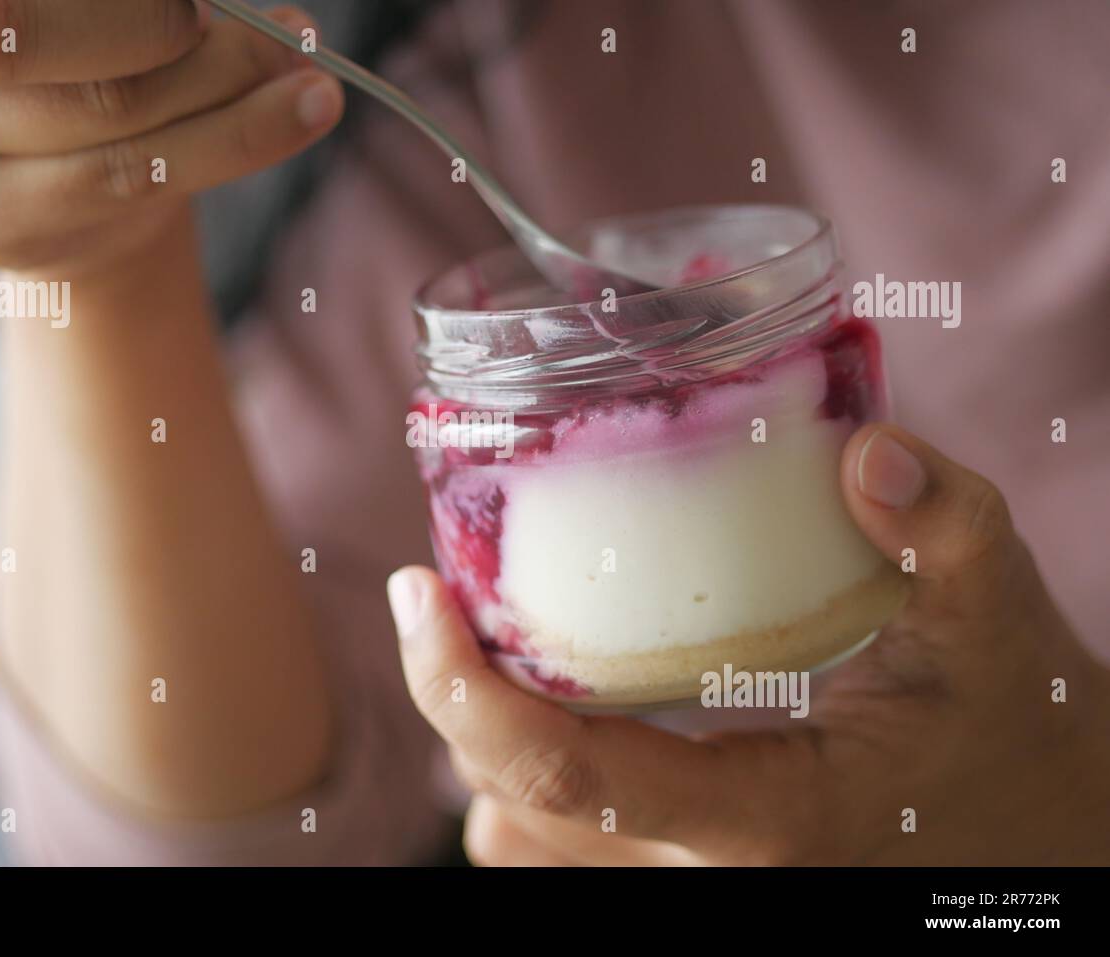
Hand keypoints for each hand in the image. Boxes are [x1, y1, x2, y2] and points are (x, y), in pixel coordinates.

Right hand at [0, 1, 342, 274]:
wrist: (32, 156)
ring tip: (308, 71)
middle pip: (34, 48)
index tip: (197, 4)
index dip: (108, 8)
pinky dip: (236, 140)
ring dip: (234, 92)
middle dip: (180, 40)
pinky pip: (132, 183)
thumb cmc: (47, 37)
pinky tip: (300, 108)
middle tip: (282, 31)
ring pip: (107, 124)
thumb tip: (217, 1)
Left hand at [391, 423, 1109, 864]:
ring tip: (486, 635)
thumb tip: (864, 449)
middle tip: (443, 594)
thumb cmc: (1011, 724)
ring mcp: (687, 873)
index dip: (467, 693)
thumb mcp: (1000, 618)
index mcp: (767, 816)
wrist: (1038, 824)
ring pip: (524, 839)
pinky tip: (551, 691)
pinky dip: (527, 770)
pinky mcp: (682, 862)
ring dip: (488, 741)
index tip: (418, 595)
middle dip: (461, 702)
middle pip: (518, 807)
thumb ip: (946, 529)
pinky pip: (559, 840)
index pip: (573, 778)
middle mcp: (704, 864)